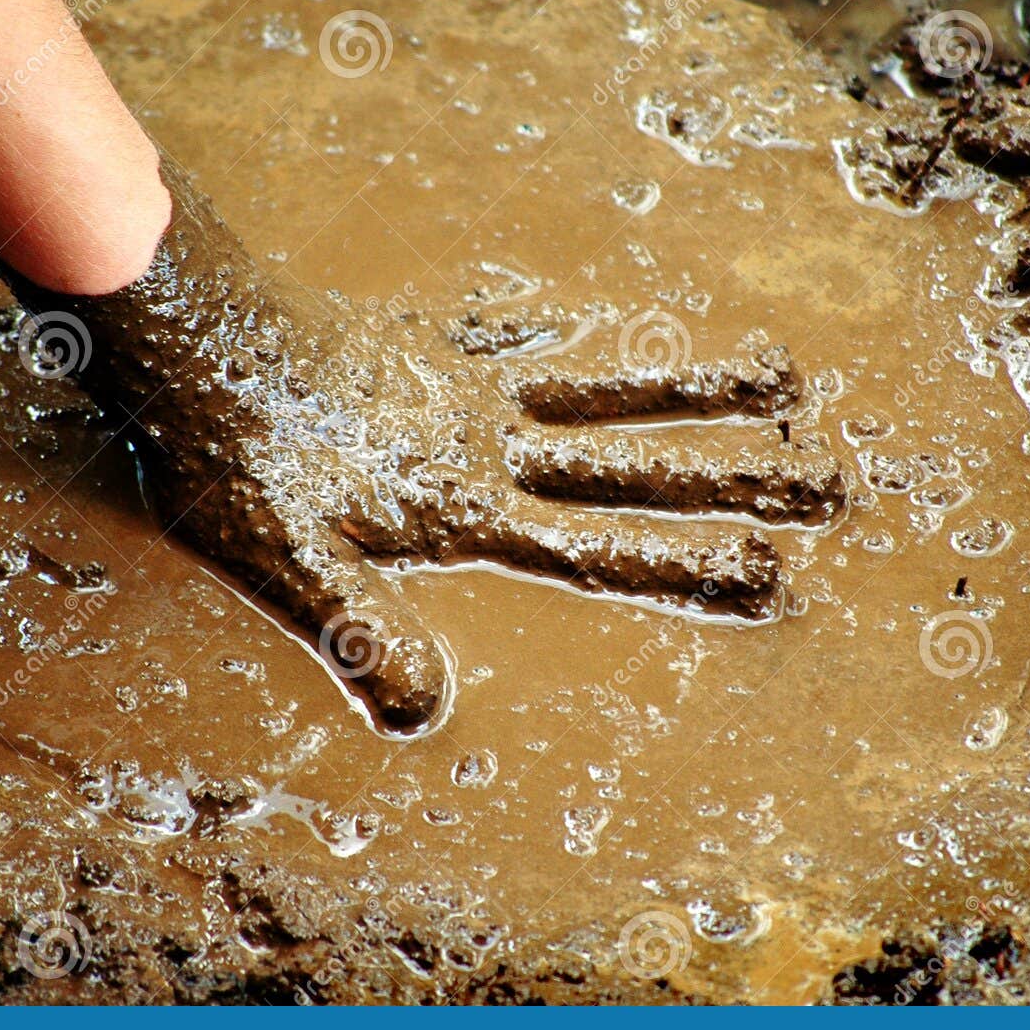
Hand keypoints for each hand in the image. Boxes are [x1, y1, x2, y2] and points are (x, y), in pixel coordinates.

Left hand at [8, 161, 844, 731]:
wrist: (201, 337)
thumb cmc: (232, 459)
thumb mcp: (284, 562)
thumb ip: (359, 626)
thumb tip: (425, 709)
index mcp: (467, 507)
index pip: (597, 545)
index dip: (685, 560)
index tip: (773, 570)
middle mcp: (489, 445)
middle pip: (633, 466)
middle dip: (735, 476)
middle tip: (829, 476)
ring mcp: (471, 390)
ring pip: (603, 389)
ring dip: (691, 386)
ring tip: (778, 372)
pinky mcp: (437, 347)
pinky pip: (524, 333)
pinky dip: (572, 331)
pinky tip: (607, 320)